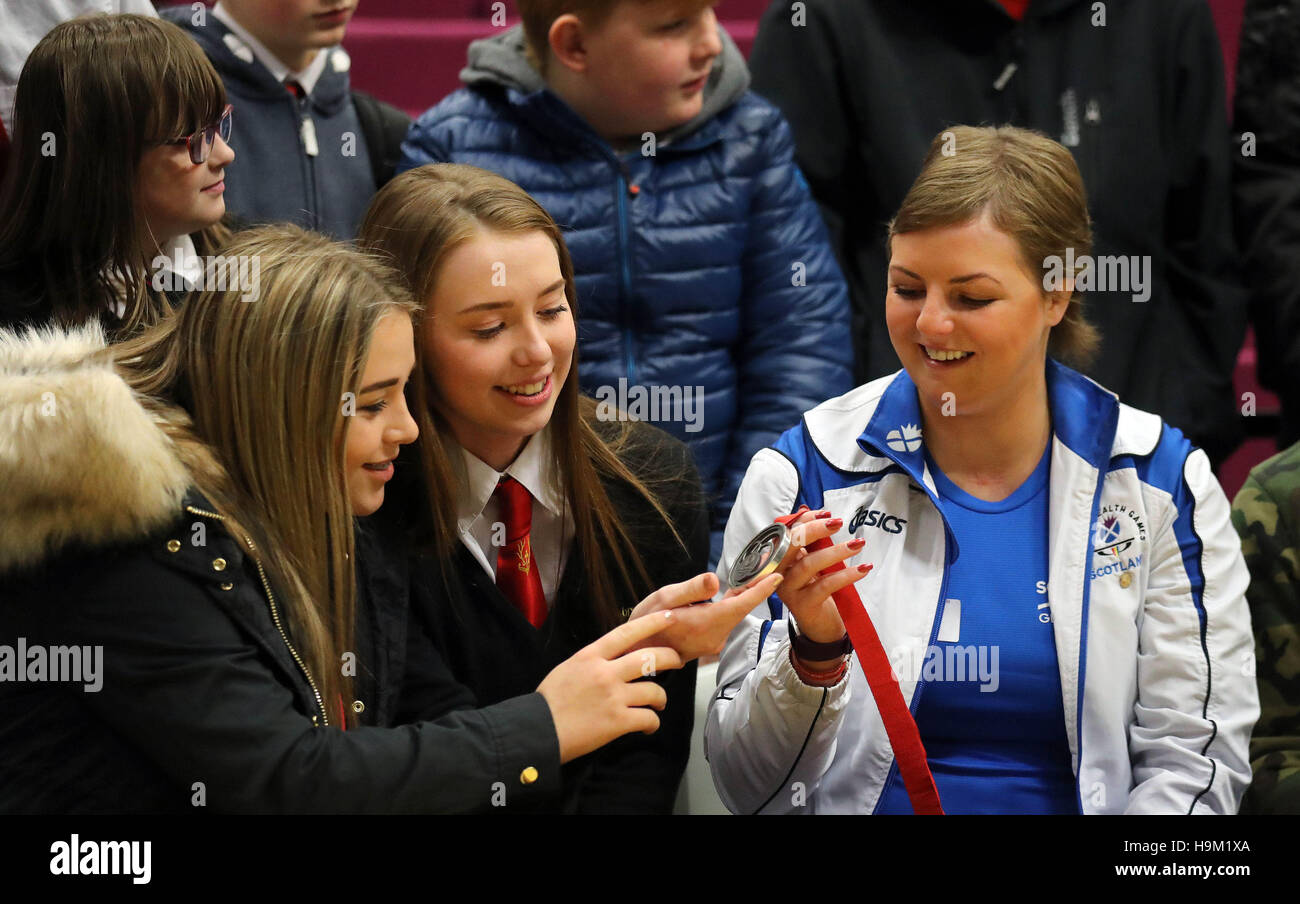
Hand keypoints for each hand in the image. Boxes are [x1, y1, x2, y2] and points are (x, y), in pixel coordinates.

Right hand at [536, 611, 684, 763]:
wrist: (537, 730)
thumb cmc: (549, 702)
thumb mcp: (568, 669)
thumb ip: (593, 662)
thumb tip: (613, 660)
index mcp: (591, 656)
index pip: (627, 632)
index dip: (652, 623)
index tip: (670, 615)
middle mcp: (605, 672)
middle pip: (650, 657)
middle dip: (670, 658)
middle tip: (677, 662)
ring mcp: (613, 696)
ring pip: (654, 691)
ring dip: (660, 699)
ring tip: (658, 704)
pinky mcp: (618, 721)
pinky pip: (648, 719)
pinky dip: (652, 724)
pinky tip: (647, 727)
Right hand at [626, 570, 784, 660]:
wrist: (637, 651)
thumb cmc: (647, 623)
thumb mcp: (664, 598)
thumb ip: (692, 589)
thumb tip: (715, 579)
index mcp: (707, 622)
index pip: (742, 604)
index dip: (761, 590)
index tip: (777, 576)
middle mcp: (715, 635)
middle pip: (741, 608)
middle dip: (756, 589)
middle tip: (769, 568)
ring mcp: (713, 641)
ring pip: (735, 615)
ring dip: (744, 597)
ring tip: (755, 577)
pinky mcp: (710, 642)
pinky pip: (727, 621)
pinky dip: (733, 606)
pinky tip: (732, 594)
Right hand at [774, 507, 871, 647]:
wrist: (819, 626)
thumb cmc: (816, 590)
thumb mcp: (814, 564)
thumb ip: (814, 544)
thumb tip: (823, 517)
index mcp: (779, 558)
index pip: (787, 532)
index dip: (805, 520)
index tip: (826, 513)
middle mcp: (778, 572)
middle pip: (791, 544)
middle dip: (814, 529)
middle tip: (837, 523)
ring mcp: (788, 589)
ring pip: (809, 564)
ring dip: (836, 552)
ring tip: (858, 545)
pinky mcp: (803, 605)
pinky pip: (825, 585)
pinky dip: (845, 575)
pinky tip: (862, 569)